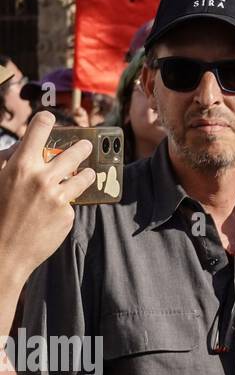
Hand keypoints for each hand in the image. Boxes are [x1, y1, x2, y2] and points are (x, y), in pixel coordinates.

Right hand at [0, 111, 94, 288]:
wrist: (0, 254)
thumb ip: (6, 161)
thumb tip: (21, 147)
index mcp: (20, 166)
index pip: (39, 128)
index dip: (44, 120)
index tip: (48, 120)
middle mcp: (43, 178)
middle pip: (77, 151)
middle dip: (83, 147)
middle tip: (86, 145)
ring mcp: (58, 198)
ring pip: (86, 176)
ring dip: (86, 174)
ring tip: (86, 174)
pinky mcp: (67, 216)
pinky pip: (71, 203)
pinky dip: (65, 205)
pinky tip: (52, 212)